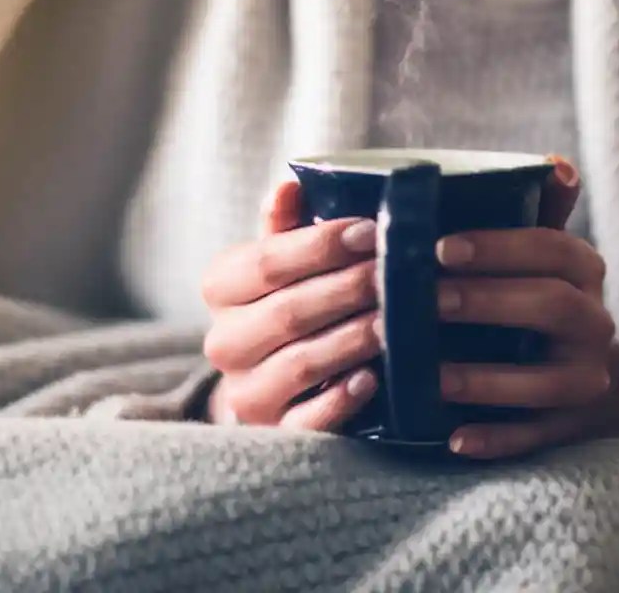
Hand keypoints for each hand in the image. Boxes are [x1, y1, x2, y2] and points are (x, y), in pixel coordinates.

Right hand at [199, 181, 383, 428]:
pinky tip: (374, 378)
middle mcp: (224, 342)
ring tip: (397, 320)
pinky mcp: (275, 433)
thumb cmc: (292, 304)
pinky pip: (308, 420)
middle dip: (348, 289)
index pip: (267, 263)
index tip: (371, 231)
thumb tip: (288, 185)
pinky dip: (341, 398)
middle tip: (397, 273)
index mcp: (221, 288)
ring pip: (301, 363)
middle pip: (288, 312)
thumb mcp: (284, 263)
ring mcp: (246, 393)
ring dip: (354, 338)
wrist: (277, 386)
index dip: (321, 245)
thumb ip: (286, 227)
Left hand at [435, 159, 618, 457]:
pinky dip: (497, 439)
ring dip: (488, 379)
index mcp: (584, 269)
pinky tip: (454, 438)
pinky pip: (536, 437)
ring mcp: (585, 378)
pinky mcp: (568, 426)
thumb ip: (538, 208)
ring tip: (432, 377)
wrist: (572, 369)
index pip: (552, 248)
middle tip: (425, 301)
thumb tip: (554, 165)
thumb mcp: (537, 250)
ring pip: (548, 381)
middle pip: (552, 307)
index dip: (499, 247)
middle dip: (487, 302)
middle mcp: (595, 322)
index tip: (440, 248)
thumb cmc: (530, 292)